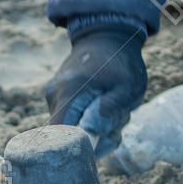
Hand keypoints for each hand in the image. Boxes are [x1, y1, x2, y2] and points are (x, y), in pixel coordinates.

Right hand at [44, 28, 146, 154]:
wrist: (105, 36)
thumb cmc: (121, 61)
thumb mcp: (129, 85)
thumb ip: (112, 108)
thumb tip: (92, 130)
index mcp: (69, 90)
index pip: (59, 133)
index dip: (77, 147)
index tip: (100, 144)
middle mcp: (54, 95)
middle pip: (68, 136)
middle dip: (96, 138)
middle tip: (118, 121)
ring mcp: (54, 97)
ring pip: (73, 130)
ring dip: (98, 128)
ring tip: (115, 110)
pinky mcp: (59, 99)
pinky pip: (74, 122)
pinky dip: (92, 122)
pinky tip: (106, 108)